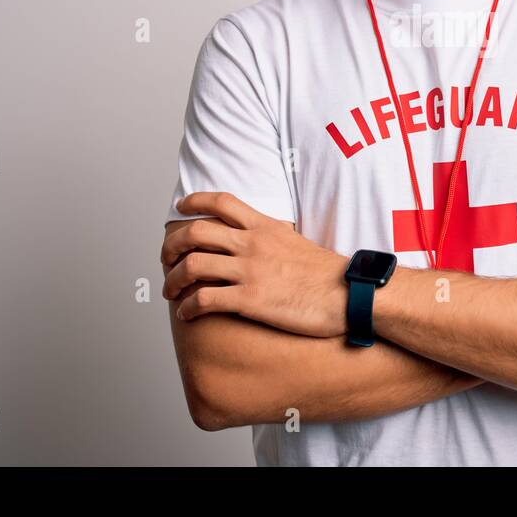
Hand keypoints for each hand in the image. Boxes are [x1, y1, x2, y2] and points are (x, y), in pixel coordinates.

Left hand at [160, 192, 348, 336]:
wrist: (350, 294)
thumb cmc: (328, 274)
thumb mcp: (296, 242)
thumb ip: (271, 238)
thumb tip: (256, 243)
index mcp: (264, 226)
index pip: (221, 202)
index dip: (194, 201)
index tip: (180, 208)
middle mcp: (252, 244)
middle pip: (195, 232)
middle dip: (171, 245)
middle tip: (166, 258)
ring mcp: (250, 271)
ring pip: (193, 265)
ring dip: (173, 279)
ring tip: (171, 291)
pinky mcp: (250, 300)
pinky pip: (204, 300)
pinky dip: (187, 307)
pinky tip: (186, 315)